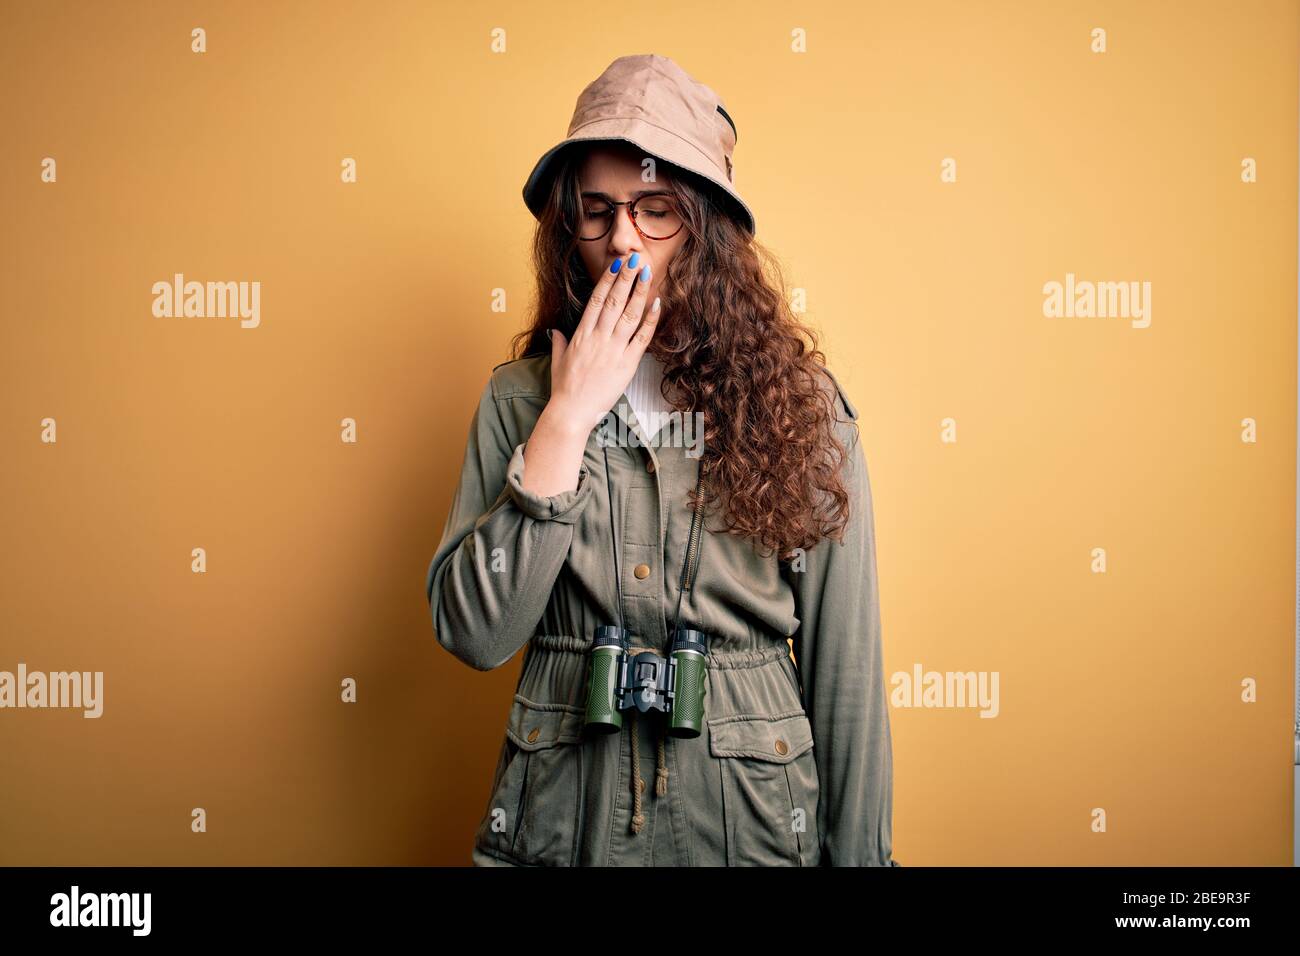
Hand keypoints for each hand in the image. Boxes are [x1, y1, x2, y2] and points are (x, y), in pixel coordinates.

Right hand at [547, 253, 660, 432]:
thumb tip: (555, 331)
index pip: (596, 300)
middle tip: (635, 259)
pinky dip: (650, 320)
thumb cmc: (564, 389)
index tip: (616, 265)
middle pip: (615, 301)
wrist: (571, 412)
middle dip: (625, 278)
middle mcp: (598, 338)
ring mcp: (613, 350)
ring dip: (639, 292)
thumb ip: (558, 342)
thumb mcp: (557, 361)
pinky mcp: (626, 365)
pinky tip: (657, 303)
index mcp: (581, 335)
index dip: (607, 280)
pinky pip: (641, 338)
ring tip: (646, 273)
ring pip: (629, 314)